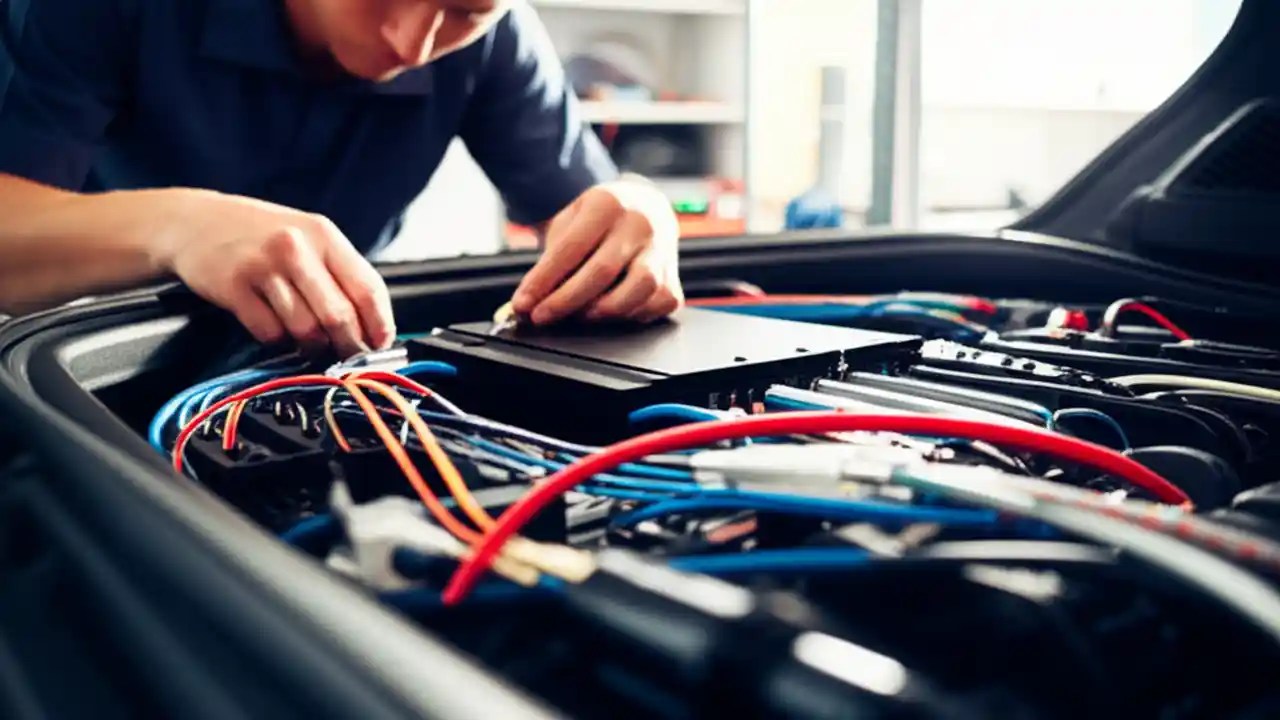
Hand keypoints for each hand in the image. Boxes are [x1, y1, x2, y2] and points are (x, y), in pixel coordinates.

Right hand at [145, 189, 394, 356]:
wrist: (194, 221)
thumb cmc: (260, 234)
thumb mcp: (307, 237)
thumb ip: (338, 273)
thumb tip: (372, 324)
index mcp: (324, 236)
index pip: (368, 288)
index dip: (380, 324)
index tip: (381, 344)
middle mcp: (296, 248)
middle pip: (339, 316)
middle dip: (349, 345)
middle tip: (349, 357)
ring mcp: (264, 267)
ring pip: (306, 329)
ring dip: (313, 346)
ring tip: (311, 343)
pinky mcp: (234, 288)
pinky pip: (270, 333)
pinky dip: (278, 340)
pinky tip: (276, 328)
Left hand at [511, 180, 682, 325]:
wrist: (645, 206)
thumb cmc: (600, 219)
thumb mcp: (572, 221)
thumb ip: (553, 258)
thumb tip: (529, 301)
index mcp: (607, 204)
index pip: (571, 248)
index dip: (543, 280)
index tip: (523, 303)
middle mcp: (640, 223)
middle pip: (602, 271)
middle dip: (565, 301)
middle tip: (541, 316)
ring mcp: (663, 249)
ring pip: (639, 289)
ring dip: (604, 311)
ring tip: (581, 314)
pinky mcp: (675, 275)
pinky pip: (659, 303)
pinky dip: (634, 315)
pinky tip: (615, 312)